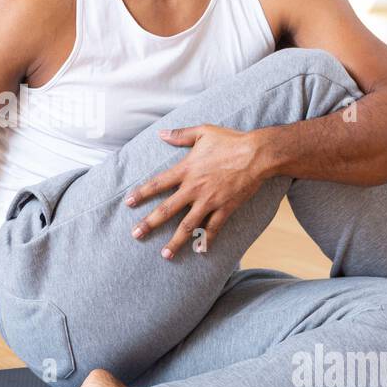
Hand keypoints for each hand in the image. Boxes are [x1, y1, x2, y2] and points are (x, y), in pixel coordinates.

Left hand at [125, 124, 266, 258]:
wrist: (258, 154)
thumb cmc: (231, 140)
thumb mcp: (203, 131)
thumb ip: (180, 134)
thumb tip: (161, 134)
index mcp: (186, 169)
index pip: (158, 183)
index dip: (141, 193)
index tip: (128, 202)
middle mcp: (194, 188)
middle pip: (167, 209)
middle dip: (149, 223)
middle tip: (135, 234)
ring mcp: (209, 201)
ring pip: (188, 225)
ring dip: (175, 241)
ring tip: (165, 255)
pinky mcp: (225, 209)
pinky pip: (213, 228)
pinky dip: (206, 241)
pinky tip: (200, 252)